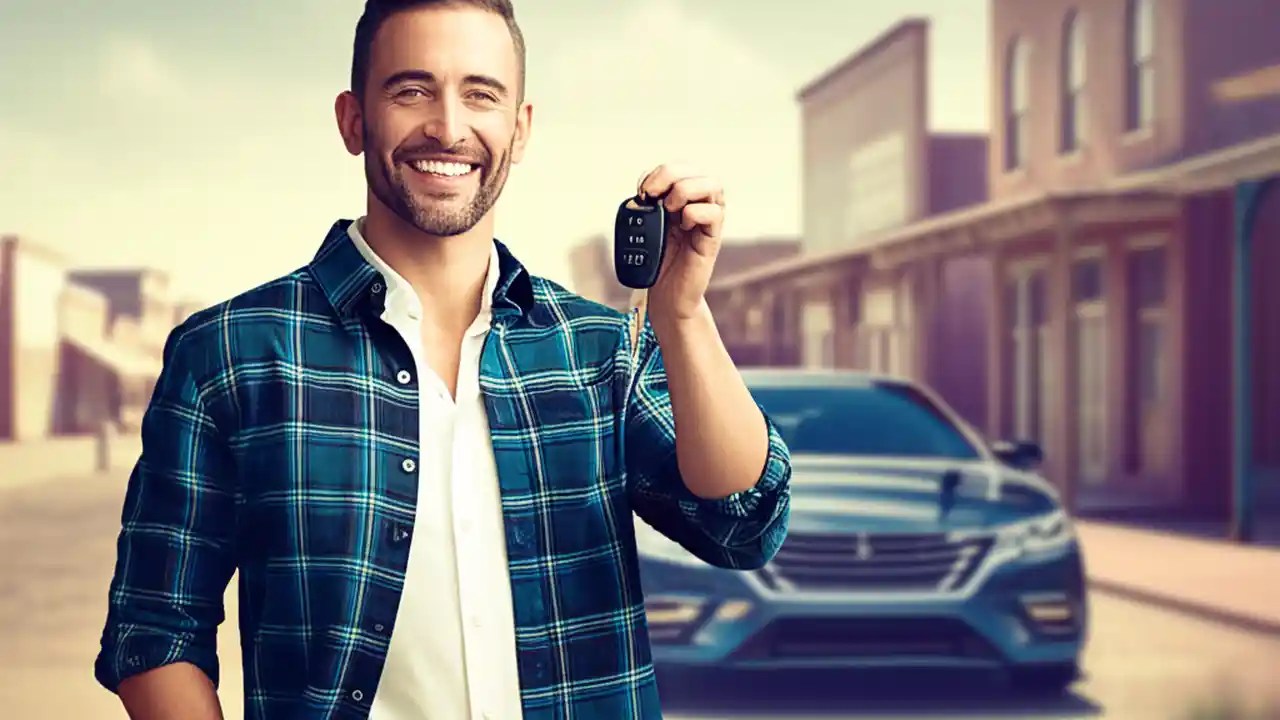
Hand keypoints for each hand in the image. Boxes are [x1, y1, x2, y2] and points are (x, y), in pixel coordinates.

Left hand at [635, 163, 724, 324]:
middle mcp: (698, 205)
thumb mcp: (647, 227)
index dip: (658, 172)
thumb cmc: (657, 262)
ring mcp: (707, 220)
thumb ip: (648, 206)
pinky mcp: (712, 238)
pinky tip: (683, 226)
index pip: (678, 168)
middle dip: (669, 175)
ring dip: (684, 190)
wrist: (666, 296)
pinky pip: (714, 213)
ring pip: (712, 184)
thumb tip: (644, 194)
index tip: (642, 191)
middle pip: (696, 170)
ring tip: (669, 209)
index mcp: (681, 199)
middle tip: (652, 196)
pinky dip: (695, 213)